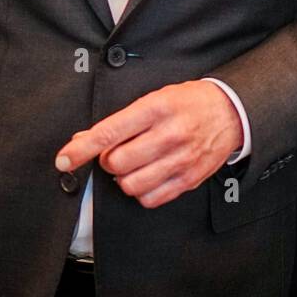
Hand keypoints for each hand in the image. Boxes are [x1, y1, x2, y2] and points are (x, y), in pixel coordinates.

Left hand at [55, 81, 243, 209]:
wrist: (231, 111)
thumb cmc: (189, 102)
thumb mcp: (156, 97)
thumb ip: (121, 120)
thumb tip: (83, 140)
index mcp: (157, 108)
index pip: (110, 131)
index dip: (82, 149)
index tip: (64, 159)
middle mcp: (169, 134)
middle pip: (117, 163)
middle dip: (109, 161)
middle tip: (118, 153)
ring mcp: (181, 159)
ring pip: (131, 184)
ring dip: (124, 178)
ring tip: (134, 165)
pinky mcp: (190, 179)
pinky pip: (151, 198)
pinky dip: (141, 192)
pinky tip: (148, 177)